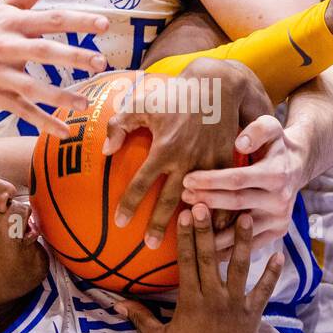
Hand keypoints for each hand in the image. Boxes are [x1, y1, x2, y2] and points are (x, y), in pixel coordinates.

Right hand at [0, 0, 109, 137]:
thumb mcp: (5, 6)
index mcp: (13, 23)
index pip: (49, 19)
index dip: (76, 21)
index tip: (103, 24)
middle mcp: (5, 47)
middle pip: (42, 51)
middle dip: (72, 56)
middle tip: (101, 62)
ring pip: (30, 87)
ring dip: (58, 96)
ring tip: (85, 102)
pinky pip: (21, 111)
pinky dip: (41, 121)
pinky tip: (64, 129)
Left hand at [105, 61, 272, 247]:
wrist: (216, 86)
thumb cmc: (175, 94)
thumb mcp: (142, 103)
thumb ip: (120, 125)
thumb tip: (105, 151)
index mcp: (164, 148)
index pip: (142, 183)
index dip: (129, 204)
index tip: (120, 223)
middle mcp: (186, 159)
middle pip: (169, 200)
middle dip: (158, 225)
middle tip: (149, 246)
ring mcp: (209, 162)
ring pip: (200, 199)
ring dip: (195, 222)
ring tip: (190, 242)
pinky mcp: (226, 161)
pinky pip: (223, 191)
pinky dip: (220, 209)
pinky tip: (217, 227)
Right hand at [115, 208, 282, 332]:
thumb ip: (139, 317)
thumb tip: (116, 301)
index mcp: (190, 302)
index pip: (187, 262)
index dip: (186, 236)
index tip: (186, 214)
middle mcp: (214, 300)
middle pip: (210, 257)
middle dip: (208, 229)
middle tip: (207, 204)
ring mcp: (235, 307)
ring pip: (240, 268)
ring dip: (242, 241)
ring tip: (245, 217)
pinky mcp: (252, 317)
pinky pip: (264, 291)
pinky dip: (272, 274)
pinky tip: (279, 254)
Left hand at [180, 115, 298, 250]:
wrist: (298, 166)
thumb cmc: (275, 144)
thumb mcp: (271, 126)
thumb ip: (257, 130)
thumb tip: (240, 143)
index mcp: (277, 175)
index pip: (238, 179)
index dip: (211, 180)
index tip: (187, 179)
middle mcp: (281, 200)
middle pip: (236, 204)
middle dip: (206, 200)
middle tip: (182, 196)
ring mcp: (279, 220)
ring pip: (239, 229)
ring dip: (212, 228)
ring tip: (187, 220)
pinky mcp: (277, 233)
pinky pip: (247, 243)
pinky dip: (225, 245)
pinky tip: (203, 240)